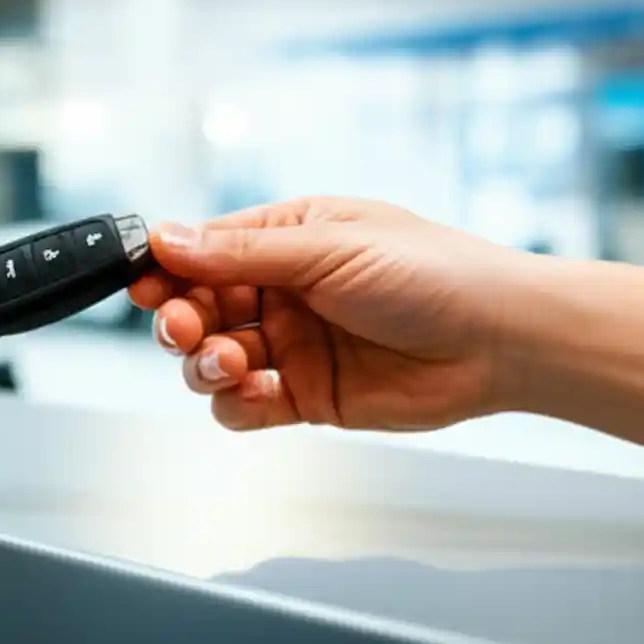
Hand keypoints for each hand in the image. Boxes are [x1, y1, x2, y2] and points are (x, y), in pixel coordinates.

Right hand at [130, 196, 527, 431]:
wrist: (499, 340)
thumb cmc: (433, 273)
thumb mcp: (328, 248)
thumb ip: (241, 253)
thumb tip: (165, 238)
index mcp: (288, 239)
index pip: (204, 252)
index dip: (168, 269)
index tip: (143, 284)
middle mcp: (283, 292)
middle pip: (199, 309)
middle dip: (180, 320)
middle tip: (182, 328)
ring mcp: (293, 345)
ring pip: (213, 361)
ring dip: (206, 365)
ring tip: (231, 363)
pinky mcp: (308, 396)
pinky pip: (247, 406)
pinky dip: (239, 404)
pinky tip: (261, 391)